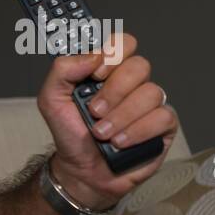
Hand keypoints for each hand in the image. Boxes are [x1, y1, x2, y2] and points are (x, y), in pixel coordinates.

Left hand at [36, 32, 177, 210]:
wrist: (80, 170)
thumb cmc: (70, 134)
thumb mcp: (51, 100)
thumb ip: (63, 71)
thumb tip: (92, 55)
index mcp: (108, 72)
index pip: (123, 44)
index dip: (114, 54)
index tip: (96, 75)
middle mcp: (131, 84)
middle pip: (139, 66)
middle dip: (114, 92)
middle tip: (94, 112)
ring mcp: (150, 104)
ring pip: (151, 93)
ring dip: (121, 116)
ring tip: (102, 134)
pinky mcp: (164, 126)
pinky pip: (163, 117)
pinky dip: (138, 131)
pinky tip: (120, 142)